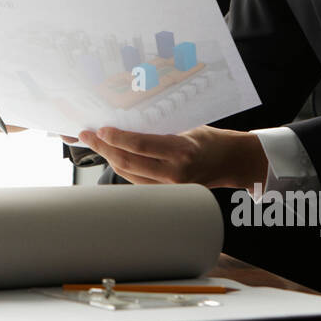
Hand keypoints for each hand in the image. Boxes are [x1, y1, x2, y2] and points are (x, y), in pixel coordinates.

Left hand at [75, 124, 267, 187]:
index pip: (140, 145)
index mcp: (181, 150)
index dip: (116, 138)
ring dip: (110, 158)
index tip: (100, 129)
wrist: (232, 162)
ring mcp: (171, 187)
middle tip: (88, 135)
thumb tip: (125, 126)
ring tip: (96, 144)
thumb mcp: (186, 128)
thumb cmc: (210, 140)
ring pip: (129, 174)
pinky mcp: (168, 194)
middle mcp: (174, 172)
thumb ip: (158, 132)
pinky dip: (123, 168)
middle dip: (104, 148)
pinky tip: (114, 156)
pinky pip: (138, 182)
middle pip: (128, 162)